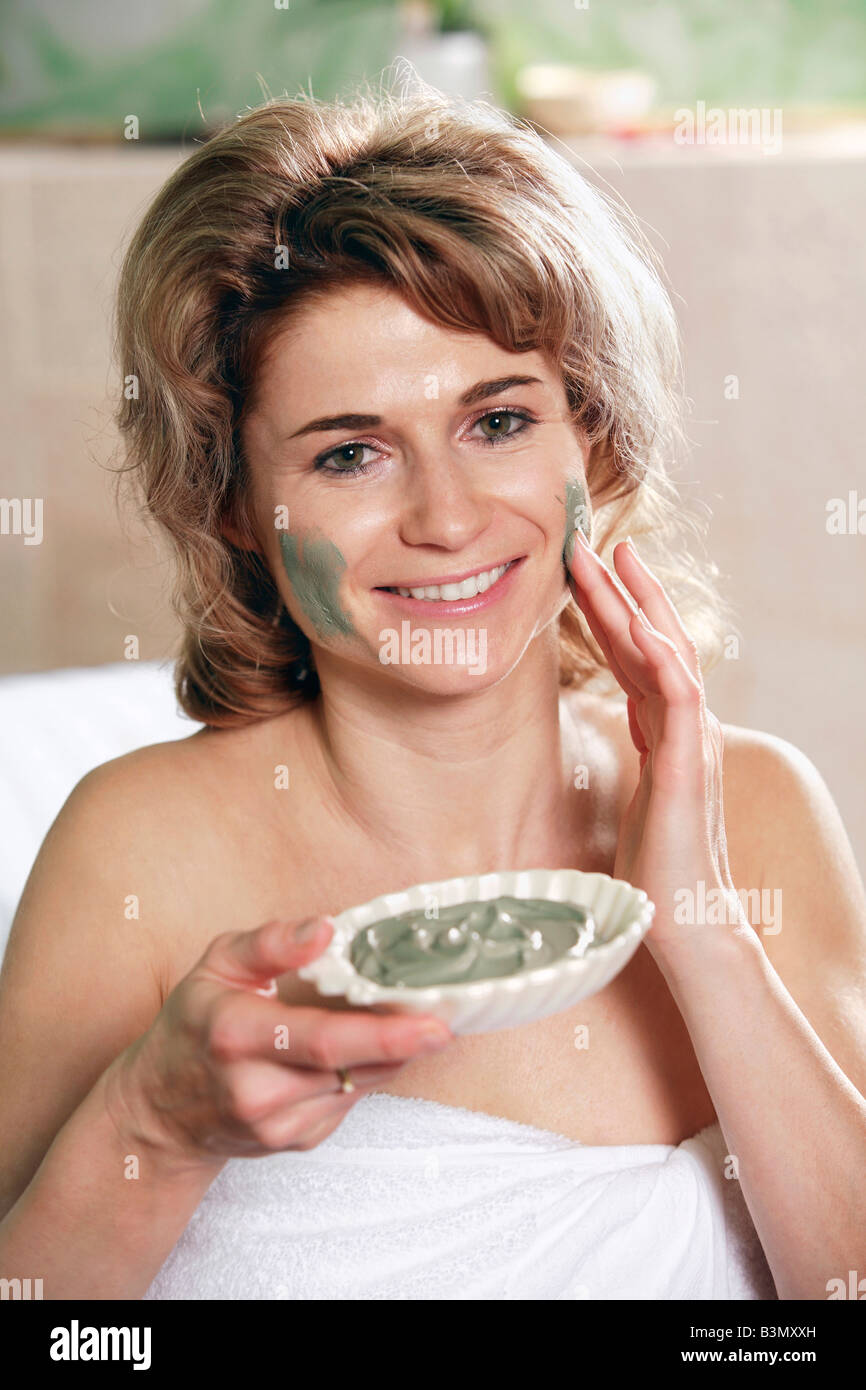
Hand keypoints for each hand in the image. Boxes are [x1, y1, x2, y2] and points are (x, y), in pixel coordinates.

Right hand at [104, 917, 453, 1168]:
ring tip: (406, 1023)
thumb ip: (270, 942)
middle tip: (445, 1022)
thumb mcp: (216, 965)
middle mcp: (255, 1088)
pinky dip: (363, 1073)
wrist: (160, 1112)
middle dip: (404, 1044)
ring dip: (389, 1055)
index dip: (384, 1033)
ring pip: (358, 1084)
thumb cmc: (192, 1026)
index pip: (321, 1039)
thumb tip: (325, 929)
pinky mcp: (294, 1141)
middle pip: (350, 1066)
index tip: (432, 1023)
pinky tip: (358, 1050)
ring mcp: (275, 1124)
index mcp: (235, 1034)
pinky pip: (349, 1102)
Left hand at [566, 532, 745, 961]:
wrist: (686, 920)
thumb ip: (639, 748)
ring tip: (616, 561)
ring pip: (667, 658)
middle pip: (652, 644)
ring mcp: (690, 743)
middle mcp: (683, 728)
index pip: (637, 659)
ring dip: (640, 607)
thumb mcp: (640, 791)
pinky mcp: (687, 768)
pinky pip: (680, 702)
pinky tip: (644, 628)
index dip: (614, 614)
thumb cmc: (657, 866)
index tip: (589, 572)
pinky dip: (665, 660)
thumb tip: (626, 716)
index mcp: (666, 732)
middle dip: (624, 592)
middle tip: (598, 542)